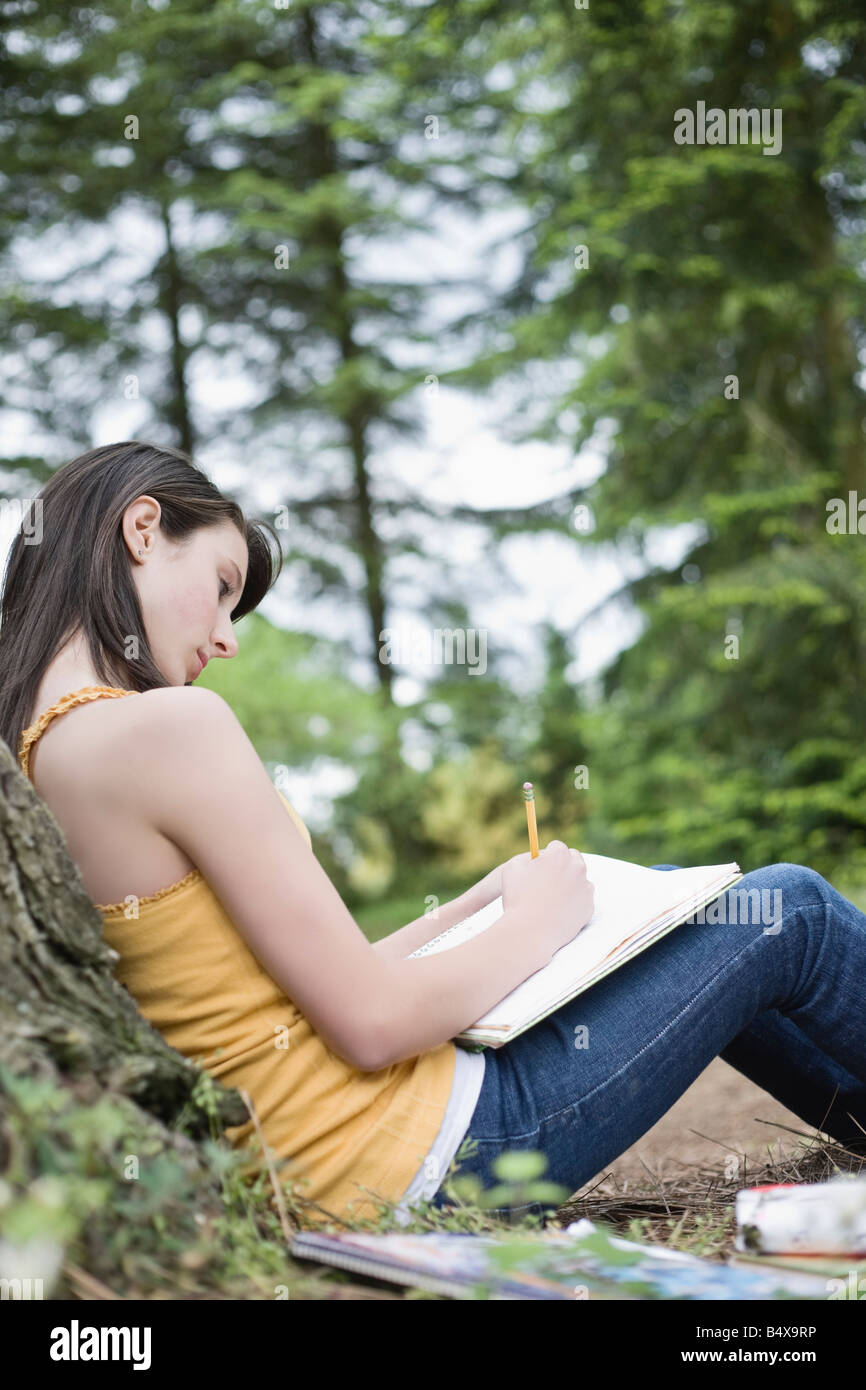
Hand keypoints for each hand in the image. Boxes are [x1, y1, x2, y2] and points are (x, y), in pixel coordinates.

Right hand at [501, 839, 594, 959]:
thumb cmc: (517, 899)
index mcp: (559, 855)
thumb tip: (535, 858)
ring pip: (580, 879)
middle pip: (574, 858)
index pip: (557, 847)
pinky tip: (559, 910)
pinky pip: (583, 899)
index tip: (542, 864)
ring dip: (570, 883)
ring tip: (552, 897)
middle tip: (550, 877)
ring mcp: (586, 888)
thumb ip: (527, 859)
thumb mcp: (512, 869)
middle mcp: (577, 868)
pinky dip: (574, 902)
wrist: (529, 932)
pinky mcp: (590, 907)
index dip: (547, 855)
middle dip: (564, 864)